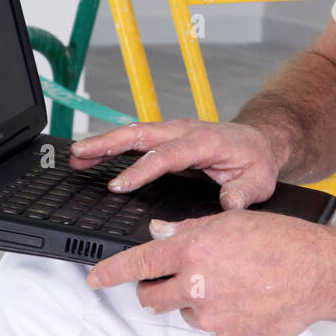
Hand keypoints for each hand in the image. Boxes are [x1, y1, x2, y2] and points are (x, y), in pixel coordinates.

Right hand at [69, 118, 280, 209]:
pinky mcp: (169, 138)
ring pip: (135, 133)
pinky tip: (93, 153)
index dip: (141, 170)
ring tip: (75, 154)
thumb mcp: (259, 180)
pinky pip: (138, 138)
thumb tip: (229, 204)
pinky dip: (114, 144)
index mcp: (205, 142)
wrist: (260, 143)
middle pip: (142, 134)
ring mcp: (175, 133)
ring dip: (105, 142)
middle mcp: (186, 132)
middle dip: (109, 144)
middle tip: (80, 154)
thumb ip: (244, 192)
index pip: (167, 155)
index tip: (117, 185)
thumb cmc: (257, 161)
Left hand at [86, 208, 332, 335]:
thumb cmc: (283, 242)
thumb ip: (190, 230)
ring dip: (197, 302)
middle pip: (152, 297)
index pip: (139, 262)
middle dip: (155, 290)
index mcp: (193, 249)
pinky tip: (247, 302)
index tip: (94, 278)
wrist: (319, 273)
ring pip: (186, 312)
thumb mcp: (233, 222)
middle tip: (179, 280)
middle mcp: (196, 284)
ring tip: (233, 286)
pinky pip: (214, 330)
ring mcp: (211, 315)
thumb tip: (161, 233)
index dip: (110, 272)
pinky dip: (223, 318)